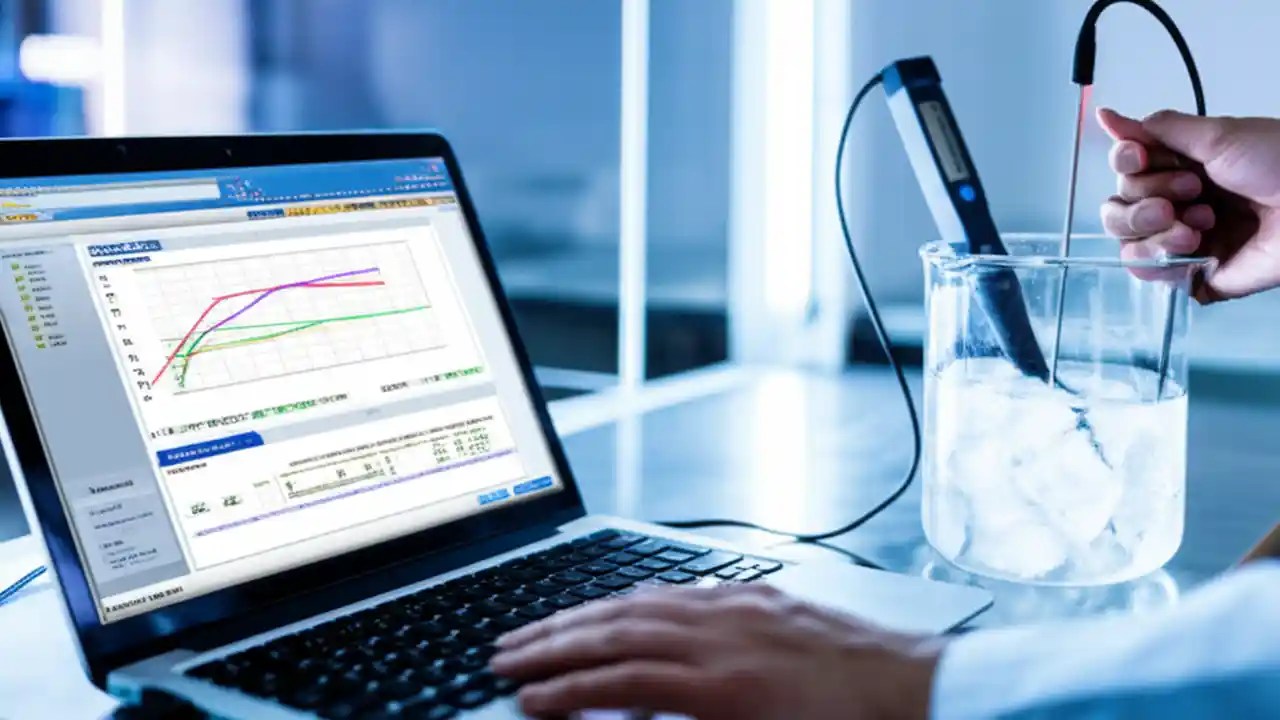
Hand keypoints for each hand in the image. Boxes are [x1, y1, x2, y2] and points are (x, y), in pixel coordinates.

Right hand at [491, 584, 942, 719]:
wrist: (928, 697)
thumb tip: (629, 718)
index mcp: (722, 685)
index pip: (618, 684)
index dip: (561, 692)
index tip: (521, 700)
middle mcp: (724, 635)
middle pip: (616, 632)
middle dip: (551, 643)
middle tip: (503, 655)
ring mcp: (743, 609)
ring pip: (641, 602)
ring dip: (583, 614)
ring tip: (541, 627)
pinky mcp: (763, 596)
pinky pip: (683, 588)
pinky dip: (636, 595)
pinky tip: (618, 604)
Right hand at [1098, 107, 1279, 301]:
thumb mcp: (1217, 134)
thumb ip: (1158, 129)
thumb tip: (1106, 117)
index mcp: (1182, 168)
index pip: (1126, 168)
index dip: (1125, 163)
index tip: (1140, 157)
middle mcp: (1177, 204)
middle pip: (1117, 207)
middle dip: (1144, 199)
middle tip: (1192, 192)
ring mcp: (1182, 241)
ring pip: (1127, 241)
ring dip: (1152, 228)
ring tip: (1197, 224)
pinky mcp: (1193, 274)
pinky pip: (1148, 272)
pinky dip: (1159, 257)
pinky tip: (1192, 244)